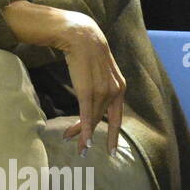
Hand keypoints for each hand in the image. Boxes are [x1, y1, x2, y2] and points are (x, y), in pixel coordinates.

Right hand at [55, 12, 124, 154]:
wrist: (84, 39)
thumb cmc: (89, 56)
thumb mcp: (102, 74)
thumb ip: (103, 88)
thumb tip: (96, 102)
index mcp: (120, 88)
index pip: (117, 117)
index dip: (114, 134)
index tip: (112, 150)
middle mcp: (115, 91)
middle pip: (102, 120)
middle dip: (91, 135)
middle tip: (82, 149)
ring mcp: (102, 91)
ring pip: (91, 118)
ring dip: (79, 131)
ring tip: (68, 138)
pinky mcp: (88, 91)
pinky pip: (87, 114)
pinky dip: (84, 129)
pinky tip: (82, 141)